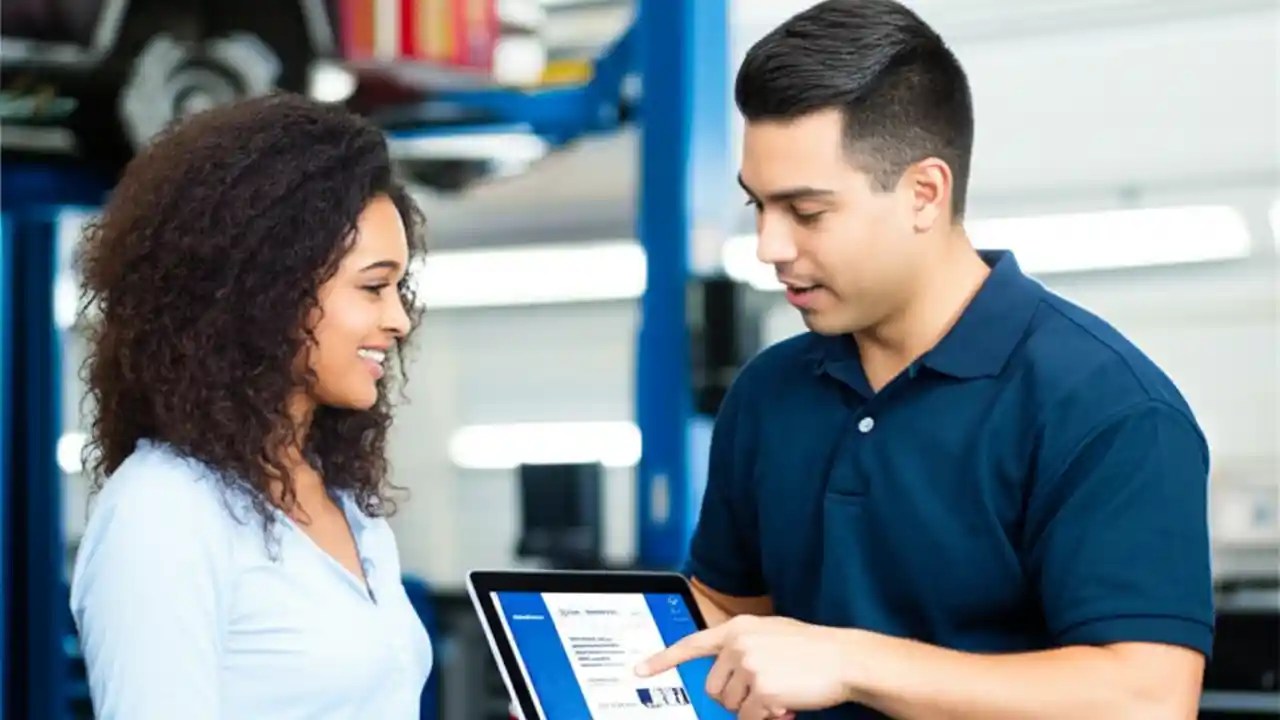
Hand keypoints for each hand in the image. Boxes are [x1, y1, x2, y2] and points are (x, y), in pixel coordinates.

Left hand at [635, 615, 857, 719]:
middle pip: (714, 688)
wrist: (842, 658)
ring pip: (730, 705)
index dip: (662, 660)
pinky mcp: (761, 689)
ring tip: (778, 693)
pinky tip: (784, 704)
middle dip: (735, 698)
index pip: (691, 645)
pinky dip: (765, 718)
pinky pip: (749, 718)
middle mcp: (738, 644)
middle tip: (762, 692)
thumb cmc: (811, 649)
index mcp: (737, 629)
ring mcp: (748, 666)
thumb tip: (724, 675)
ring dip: (752, 708)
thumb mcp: (771, 635)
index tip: (639, 670)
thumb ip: (743, 648)